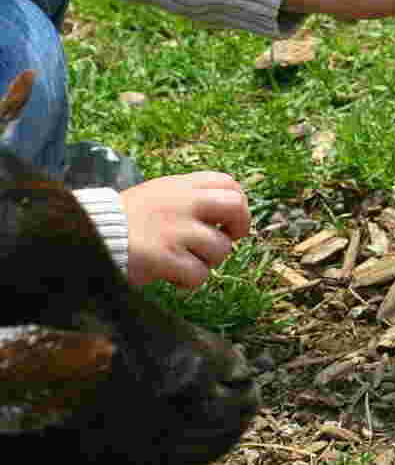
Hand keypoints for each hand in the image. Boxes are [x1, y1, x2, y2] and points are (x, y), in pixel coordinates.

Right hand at [120, 173, 249, 288]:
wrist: (86, 236)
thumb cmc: (125, 222)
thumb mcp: (157, 196)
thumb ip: (189, 199)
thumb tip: (228, 216)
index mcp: (179, 186)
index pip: (229, 183)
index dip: (238, 205)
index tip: (228, 222)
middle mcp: (181, 203)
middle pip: (235, 207)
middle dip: (238, 228)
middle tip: (223, 242)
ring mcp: (175, 229)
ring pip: (221, 249)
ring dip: (207, 262)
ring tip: (182, 262)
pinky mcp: (165, 257)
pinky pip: (199, 275)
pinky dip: (189, 281)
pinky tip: (170, 277)